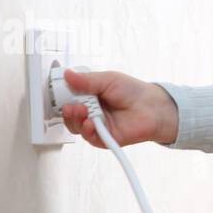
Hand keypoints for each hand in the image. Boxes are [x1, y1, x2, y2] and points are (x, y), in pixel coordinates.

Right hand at [60, 68, 177, 148]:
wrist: (153, 107)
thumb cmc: (134, 92)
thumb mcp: (108, 79)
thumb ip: (86, 80)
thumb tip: (68, 74)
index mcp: (89, 96)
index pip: (68, 99)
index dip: (62, 97)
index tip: (59, 92)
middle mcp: (90, 112)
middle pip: (69, 115)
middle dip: (67, 110)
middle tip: (71, 104)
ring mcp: (97, 126)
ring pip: (76, 127)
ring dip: (76, 119)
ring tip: (82, 111)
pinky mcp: (105, 138)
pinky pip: (90, 138)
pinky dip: (87, 131)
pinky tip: (89, 123)